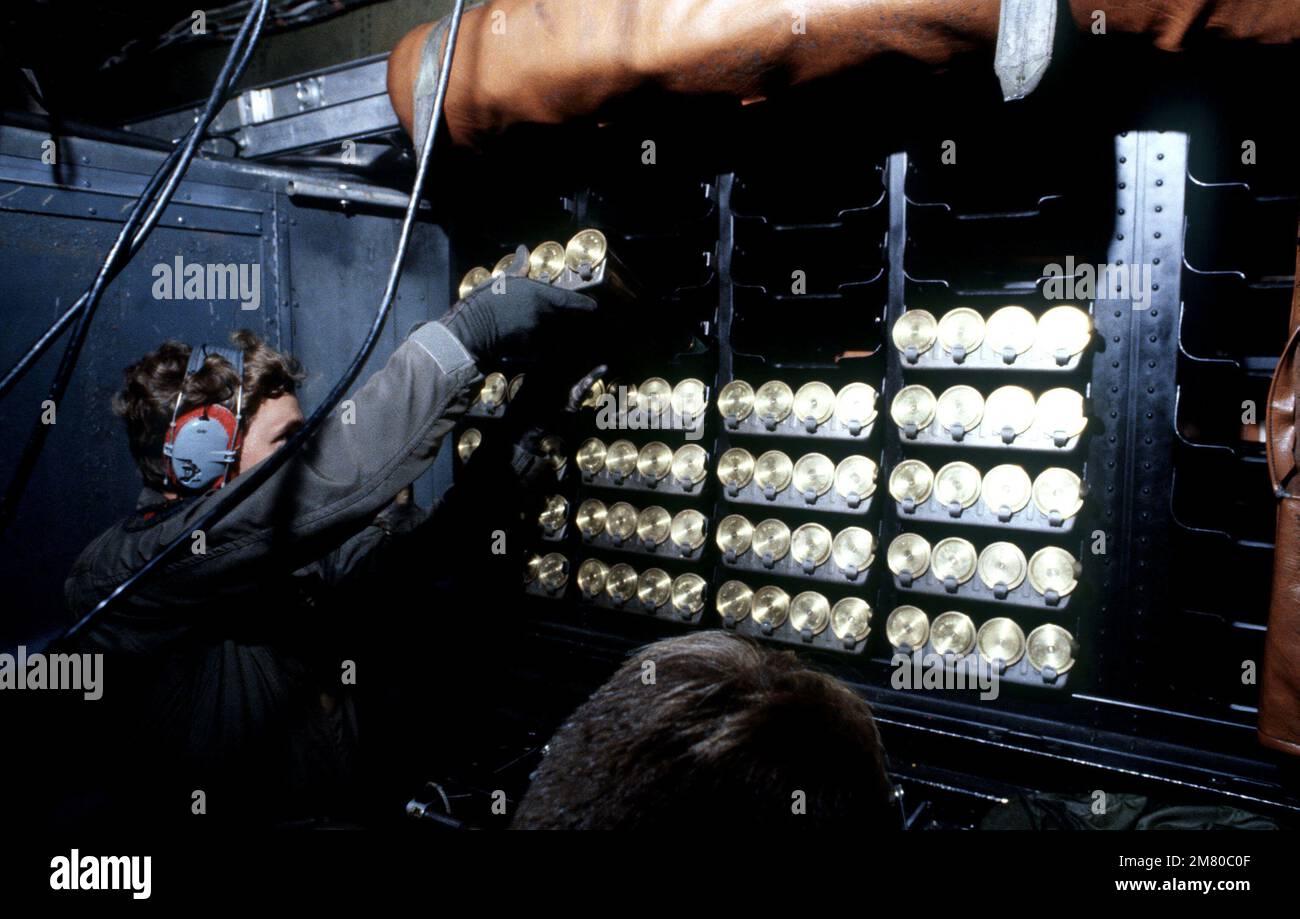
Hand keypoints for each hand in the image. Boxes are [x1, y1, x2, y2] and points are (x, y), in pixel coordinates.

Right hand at [439, 245, 596, 361]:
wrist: (471, 328)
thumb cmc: (484, 301)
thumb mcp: (502, 280)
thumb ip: (518, 267)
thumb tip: (523, 249)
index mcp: (538, 294)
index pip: (568, 299)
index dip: (583, 304)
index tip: (594, 307)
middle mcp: (543, 313)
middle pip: (562, 319)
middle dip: (566, 321)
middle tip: (563, 321)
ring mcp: (539, 333)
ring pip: (552, 334)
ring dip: (551, 335)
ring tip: (543, 335)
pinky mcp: (531, 350)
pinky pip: (542, 350)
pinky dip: (541, 350)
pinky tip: (531, 349)